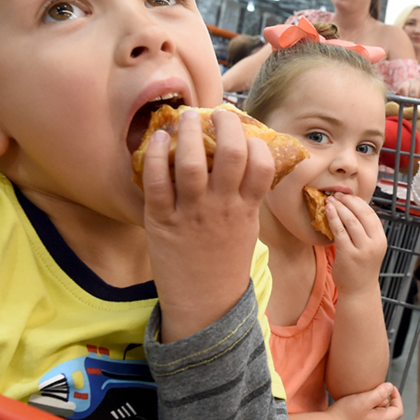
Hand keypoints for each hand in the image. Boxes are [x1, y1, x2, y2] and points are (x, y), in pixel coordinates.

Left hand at [143, 108, 274, 341]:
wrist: (204, 304)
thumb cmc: (224, 262)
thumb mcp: (246, 228)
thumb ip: (245, 196)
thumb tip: (241, 158)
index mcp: (247, 209)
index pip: (263, 164)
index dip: (255, 139)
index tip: (243, 127)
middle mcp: (222, 208)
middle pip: (231, 153)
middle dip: (225, 125)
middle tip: (217, 114)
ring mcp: (192, 214)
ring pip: (192, 162)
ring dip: (188, 131)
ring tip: (185, 117)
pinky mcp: (161, 221)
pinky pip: (157, 181)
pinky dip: (157, 155)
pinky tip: (159, 140)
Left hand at [326, 192, 387, 295]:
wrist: (359, 290)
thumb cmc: (362, 267)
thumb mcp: (371, 248)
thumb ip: (366, 231)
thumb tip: (353, 209)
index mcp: (381, 239)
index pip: (371, 214)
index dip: (358, 202)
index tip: (347, 196)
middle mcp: (374, 243)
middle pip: (361, 214)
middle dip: (347, 201)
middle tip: (336, 195)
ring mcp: (362, 249)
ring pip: (350, 220)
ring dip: (338, 207)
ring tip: (330, 200)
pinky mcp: (348, 254)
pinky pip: (339, 231)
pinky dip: (333, 218)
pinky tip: (327, 211)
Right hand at [329, 382, 402, 419]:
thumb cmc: (346, 414)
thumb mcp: (365, 400)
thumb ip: (379, 393)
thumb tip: (390, 387)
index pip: (398, 410)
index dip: (397, 396)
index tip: (389, 387)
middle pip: (392, 412)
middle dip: (389, 399)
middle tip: (379, 390)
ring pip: (381, 412)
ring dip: (379, 402)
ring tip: (368, 395)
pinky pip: (373, 414)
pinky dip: (371, 406)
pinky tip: (361, 401)